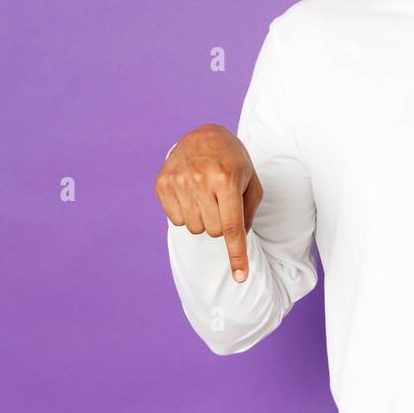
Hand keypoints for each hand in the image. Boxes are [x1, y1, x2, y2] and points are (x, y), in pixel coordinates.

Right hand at [154, 124, 263, 282]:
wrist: (203, 135)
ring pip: (194, 228)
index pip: (232, 227)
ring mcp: (178, 181)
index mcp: (226, 179)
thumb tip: (238, 241)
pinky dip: (185, 213)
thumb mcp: (251, 181)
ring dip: (203, 219)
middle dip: (220, 224)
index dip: (236, 255)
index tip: (241, 278)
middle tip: (221, 202)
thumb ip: (248, 212)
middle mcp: (201, 180)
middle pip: (213, 232)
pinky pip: (175, 220)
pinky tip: (190, 194)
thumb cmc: (233, 161)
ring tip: (206, 195)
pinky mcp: (162, 184)